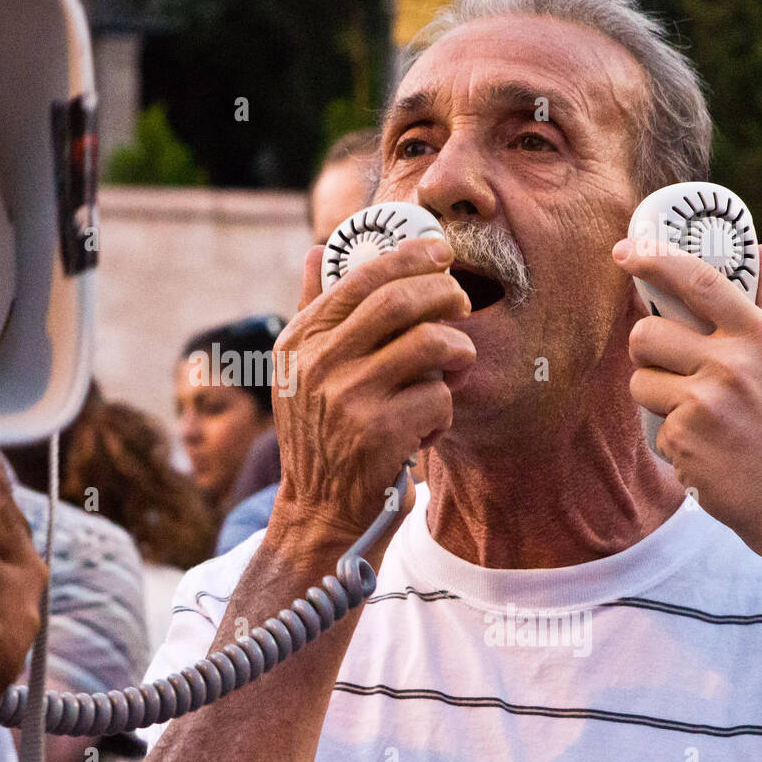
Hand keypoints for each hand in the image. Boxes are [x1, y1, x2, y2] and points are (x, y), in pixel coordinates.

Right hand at [270, 237, 473, 546]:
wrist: (319, 512)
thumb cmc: (321, 434)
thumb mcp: (300, 371)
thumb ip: (312, 310)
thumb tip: (317, 250)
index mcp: (300, 341)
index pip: (359, 277)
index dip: (409, 256)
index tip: (441, 251)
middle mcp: (317, 364)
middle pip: (400, 300)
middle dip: (444, 294)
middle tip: (461, 304)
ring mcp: (347, 398)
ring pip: (430, 344)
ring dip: (455, 353)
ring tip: (450, 370)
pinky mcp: (379, 433)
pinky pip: (438, 396)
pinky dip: (444, 411)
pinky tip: (428, 426)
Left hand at [614, 239, 761, 590]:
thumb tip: (759, 251)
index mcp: (760, 337)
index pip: (698, 281)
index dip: (655, 259)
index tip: (625, 251)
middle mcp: (732, 363)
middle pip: (645, 334)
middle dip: (647, 353)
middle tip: (673, 370)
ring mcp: (705, 401)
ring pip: (639, 382)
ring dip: (657, 399)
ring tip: (701, 417)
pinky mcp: (683, 438)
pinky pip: (652, 425)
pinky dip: (673, 438)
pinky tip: (708, 449)